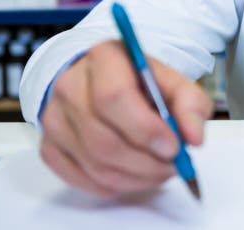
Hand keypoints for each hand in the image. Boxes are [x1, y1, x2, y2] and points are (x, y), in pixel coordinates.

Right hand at [39, 40, 212, 197]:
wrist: (103, 81)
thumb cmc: (140, 82)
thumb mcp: (173, 82)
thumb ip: (191, 105)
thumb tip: (194, 138)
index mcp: (104, 58)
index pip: (114, 97)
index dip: (145, 129)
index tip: (173, 146)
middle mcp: (70, 86)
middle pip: (103, 139)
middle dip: (146, 162)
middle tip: (173, 166)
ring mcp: (54, 118)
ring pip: (94, 164)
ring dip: (135, 177)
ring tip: (159, 170)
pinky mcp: (49, 146)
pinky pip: (81, 179)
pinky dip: (114, 186)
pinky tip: (134, 175)